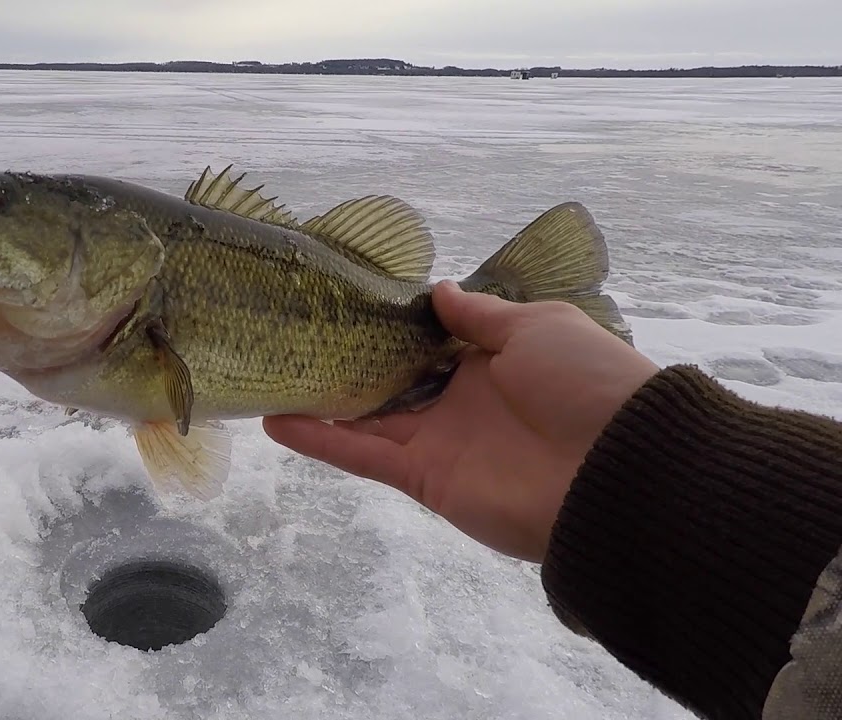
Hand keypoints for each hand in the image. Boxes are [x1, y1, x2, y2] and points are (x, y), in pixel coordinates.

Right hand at [263, 281, 658, 561]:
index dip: (390, 323)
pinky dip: (321, 441)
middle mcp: (460, 400)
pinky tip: (276, 421)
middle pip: (391, 379)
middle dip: (347, 361)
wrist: (614, 472)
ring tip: (270, 377)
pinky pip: (364, 456)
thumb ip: (481, 314)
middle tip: (291, 334)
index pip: (430, 340)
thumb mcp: (538, 326)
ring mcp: (438, 441)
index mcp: (493, 360)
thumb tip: (436, 290)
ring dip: (321, 401)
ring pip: (366, 418)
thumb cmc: (583, 383)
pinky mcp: (422, 478)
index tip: (343, 301)